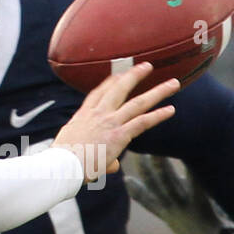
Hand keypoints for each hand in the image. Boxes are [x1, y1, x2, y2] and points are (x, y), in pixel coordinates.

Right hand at [53, 63, 178, 184]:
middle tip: (148, 66)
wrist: (60, 167)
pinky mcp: (118, 135)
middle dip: (134, 76)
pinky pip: (142, 122)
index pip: (98, 94)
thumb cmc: (62, 164)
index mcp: (82, 117)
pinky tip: (170, 109)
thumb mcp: (75, 154)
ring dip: (157, 92)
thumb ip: (99, 156)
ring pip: (138, 103)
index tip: (119, 75)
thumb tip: (114, 165)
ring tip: (173, 83)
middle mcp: (97, 115)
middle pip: (119, 89)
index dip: (110, 82)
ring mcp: (109, 123)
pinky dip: (158, 115)